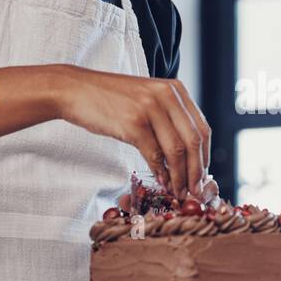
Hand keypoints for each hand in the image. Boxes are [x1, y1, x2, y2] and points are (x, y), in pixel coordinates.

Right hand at [57, 66, 210, 198]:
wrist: (75, 90)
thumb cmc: (110, 99)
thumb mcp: (147, 98)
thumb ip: (168, 116)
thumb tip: (188, 154)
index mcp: (175, 89)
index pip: (202, 127)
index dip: (205, 156)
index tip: (203, 175)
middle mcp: (167, 96)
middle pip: (194, 141)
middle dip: (197, 171)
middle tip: (196, 190)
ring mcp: (150, 109)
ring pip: (177, 151)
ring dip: (180, 176)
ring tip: (179, 191)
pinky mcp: (134, 124)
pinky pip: (155, 155)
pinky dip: (161, 172)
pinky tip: (161, 181)